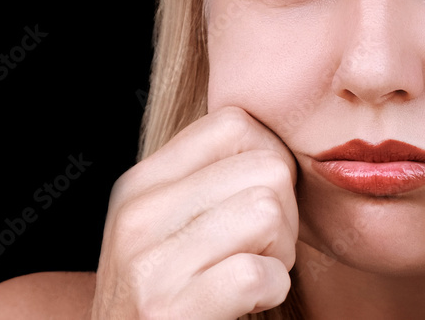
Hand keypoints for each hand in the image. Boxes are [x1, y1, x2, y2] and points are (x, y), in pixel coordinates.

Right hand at [91, 106, 298, 318]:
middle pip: (267, 167)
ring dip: (281, 252)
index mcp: (141, 182)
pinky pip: (260, 273)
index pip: (235, 123)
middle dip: (286, 213)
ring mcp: (148, 263)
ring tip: (250, 275)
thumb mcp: (172, 225)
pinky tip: (247, 302)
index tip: (258, 205)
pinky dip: (272, 290)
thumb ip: (214, 180)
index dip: (270, 160)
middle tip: (258, 250)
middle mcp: (137, 214)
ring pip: (269, 213)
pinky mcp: (169, 309)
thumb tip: (287, 141)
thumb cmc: (175, 293)